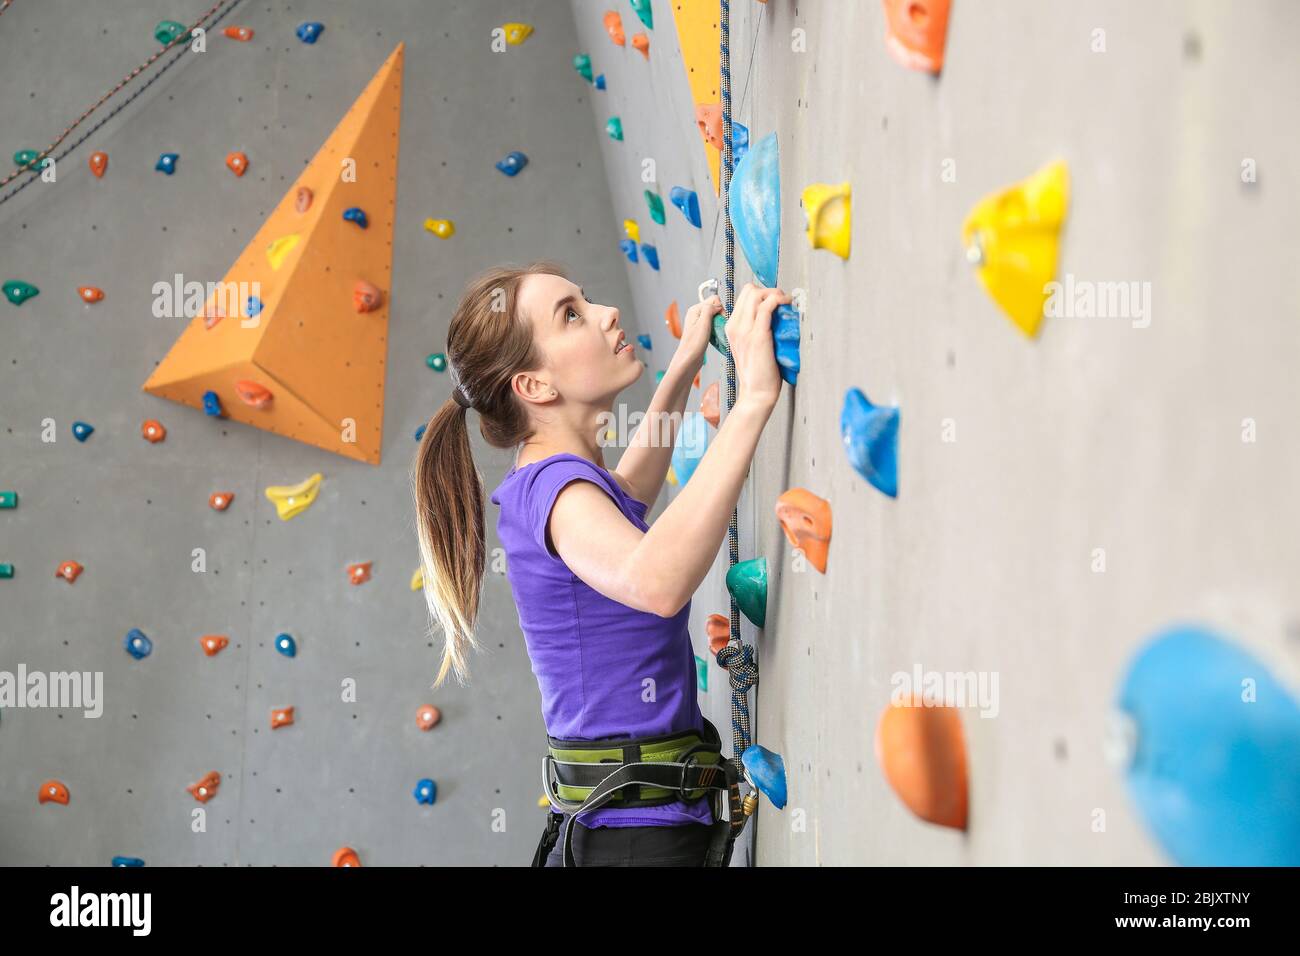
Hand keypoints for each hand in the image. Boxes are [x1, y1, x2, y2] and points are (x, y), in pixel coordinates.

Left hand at [670, 295, 721, 369]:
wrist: (688, 360)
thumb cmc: (693, 345)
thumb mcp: (703, 324)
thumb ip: (709, 310)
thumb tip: (717, 304)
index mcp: (695, 310)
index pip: (714, 300)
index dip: (720, 308)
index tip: (722, 319)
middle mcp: (696, 314)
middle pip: (715, 307)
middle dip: (721, 316)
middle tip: (720, 327)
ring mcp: (699, 322)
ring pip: (715, 317)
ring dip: (719, 323)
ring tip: (717, 333)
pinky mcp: (702, 331)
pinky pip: (714, 325)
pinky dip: (717, 329)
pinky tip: (715, 336)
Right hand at [725, 283, 786, 408]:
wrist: (756, 393)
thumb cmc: (758, 373)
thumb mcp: (749, 347)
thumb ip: (754, 330)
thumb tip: (773, 315)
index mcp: (731, 328)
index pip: (744, 296)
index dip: (762, 294)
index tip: (775, 302)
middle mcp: (735, 327)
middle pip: (749, 290)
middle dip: (769, 290)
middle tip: (781, 302)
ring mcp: (745, 331)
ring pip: (757, 294)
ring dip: (775, 294)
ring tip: (785, 304)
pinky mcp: (758, 336)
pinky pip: (767, 306)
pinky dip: (778, 300)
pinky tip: (786, 305)